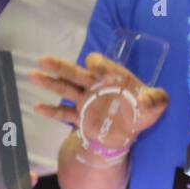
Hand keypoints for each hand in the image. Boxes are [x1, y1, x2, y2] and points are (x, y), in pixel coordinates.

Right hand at [32, 52, 167, 147]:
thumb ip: (156, 100)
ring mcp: (85, 101)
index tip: (93, 64)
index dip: (98, 65)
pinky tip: (37, 107)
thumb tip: (149, 99)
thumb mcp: (155, 105)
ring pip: (65, 89)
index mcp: (111, 78)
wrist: (129, 130)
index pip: (101, 66)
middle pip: (75, 73)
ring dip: (50, 82)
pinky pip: (63, 113)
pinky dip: (50, 110)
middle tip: (42, 59)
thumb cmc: (142, 111)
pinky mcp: (79, 116)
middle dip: (59, 66)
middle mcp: (94, 86)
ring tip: (33, 75)